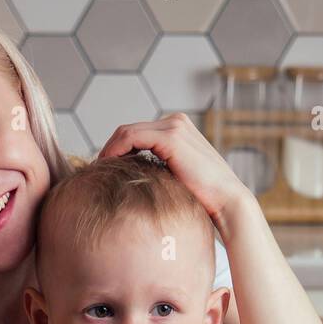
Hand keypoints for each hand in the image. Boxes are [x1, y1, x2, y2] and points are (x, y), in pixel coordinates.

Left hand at [97, 112, 251, 233]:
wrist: (226, 201)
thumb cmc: (202, 197)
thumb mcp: (174, 177)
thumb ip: (157, 169)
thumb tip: (129, 179)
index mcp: (177, 128)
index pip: (135, 133)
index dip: (115, 150)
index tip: (103, 171)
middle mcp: (175, 122)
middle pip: (128, 130)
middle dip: (109, 150)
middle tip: (96, 172)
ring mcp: (174, 126)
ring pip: (126, 132)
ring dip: (109, 150)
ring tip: (99, 172)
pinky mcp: (171, 137)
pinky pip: (131, 137)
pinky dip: (115, 150)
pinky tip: (108, 167)